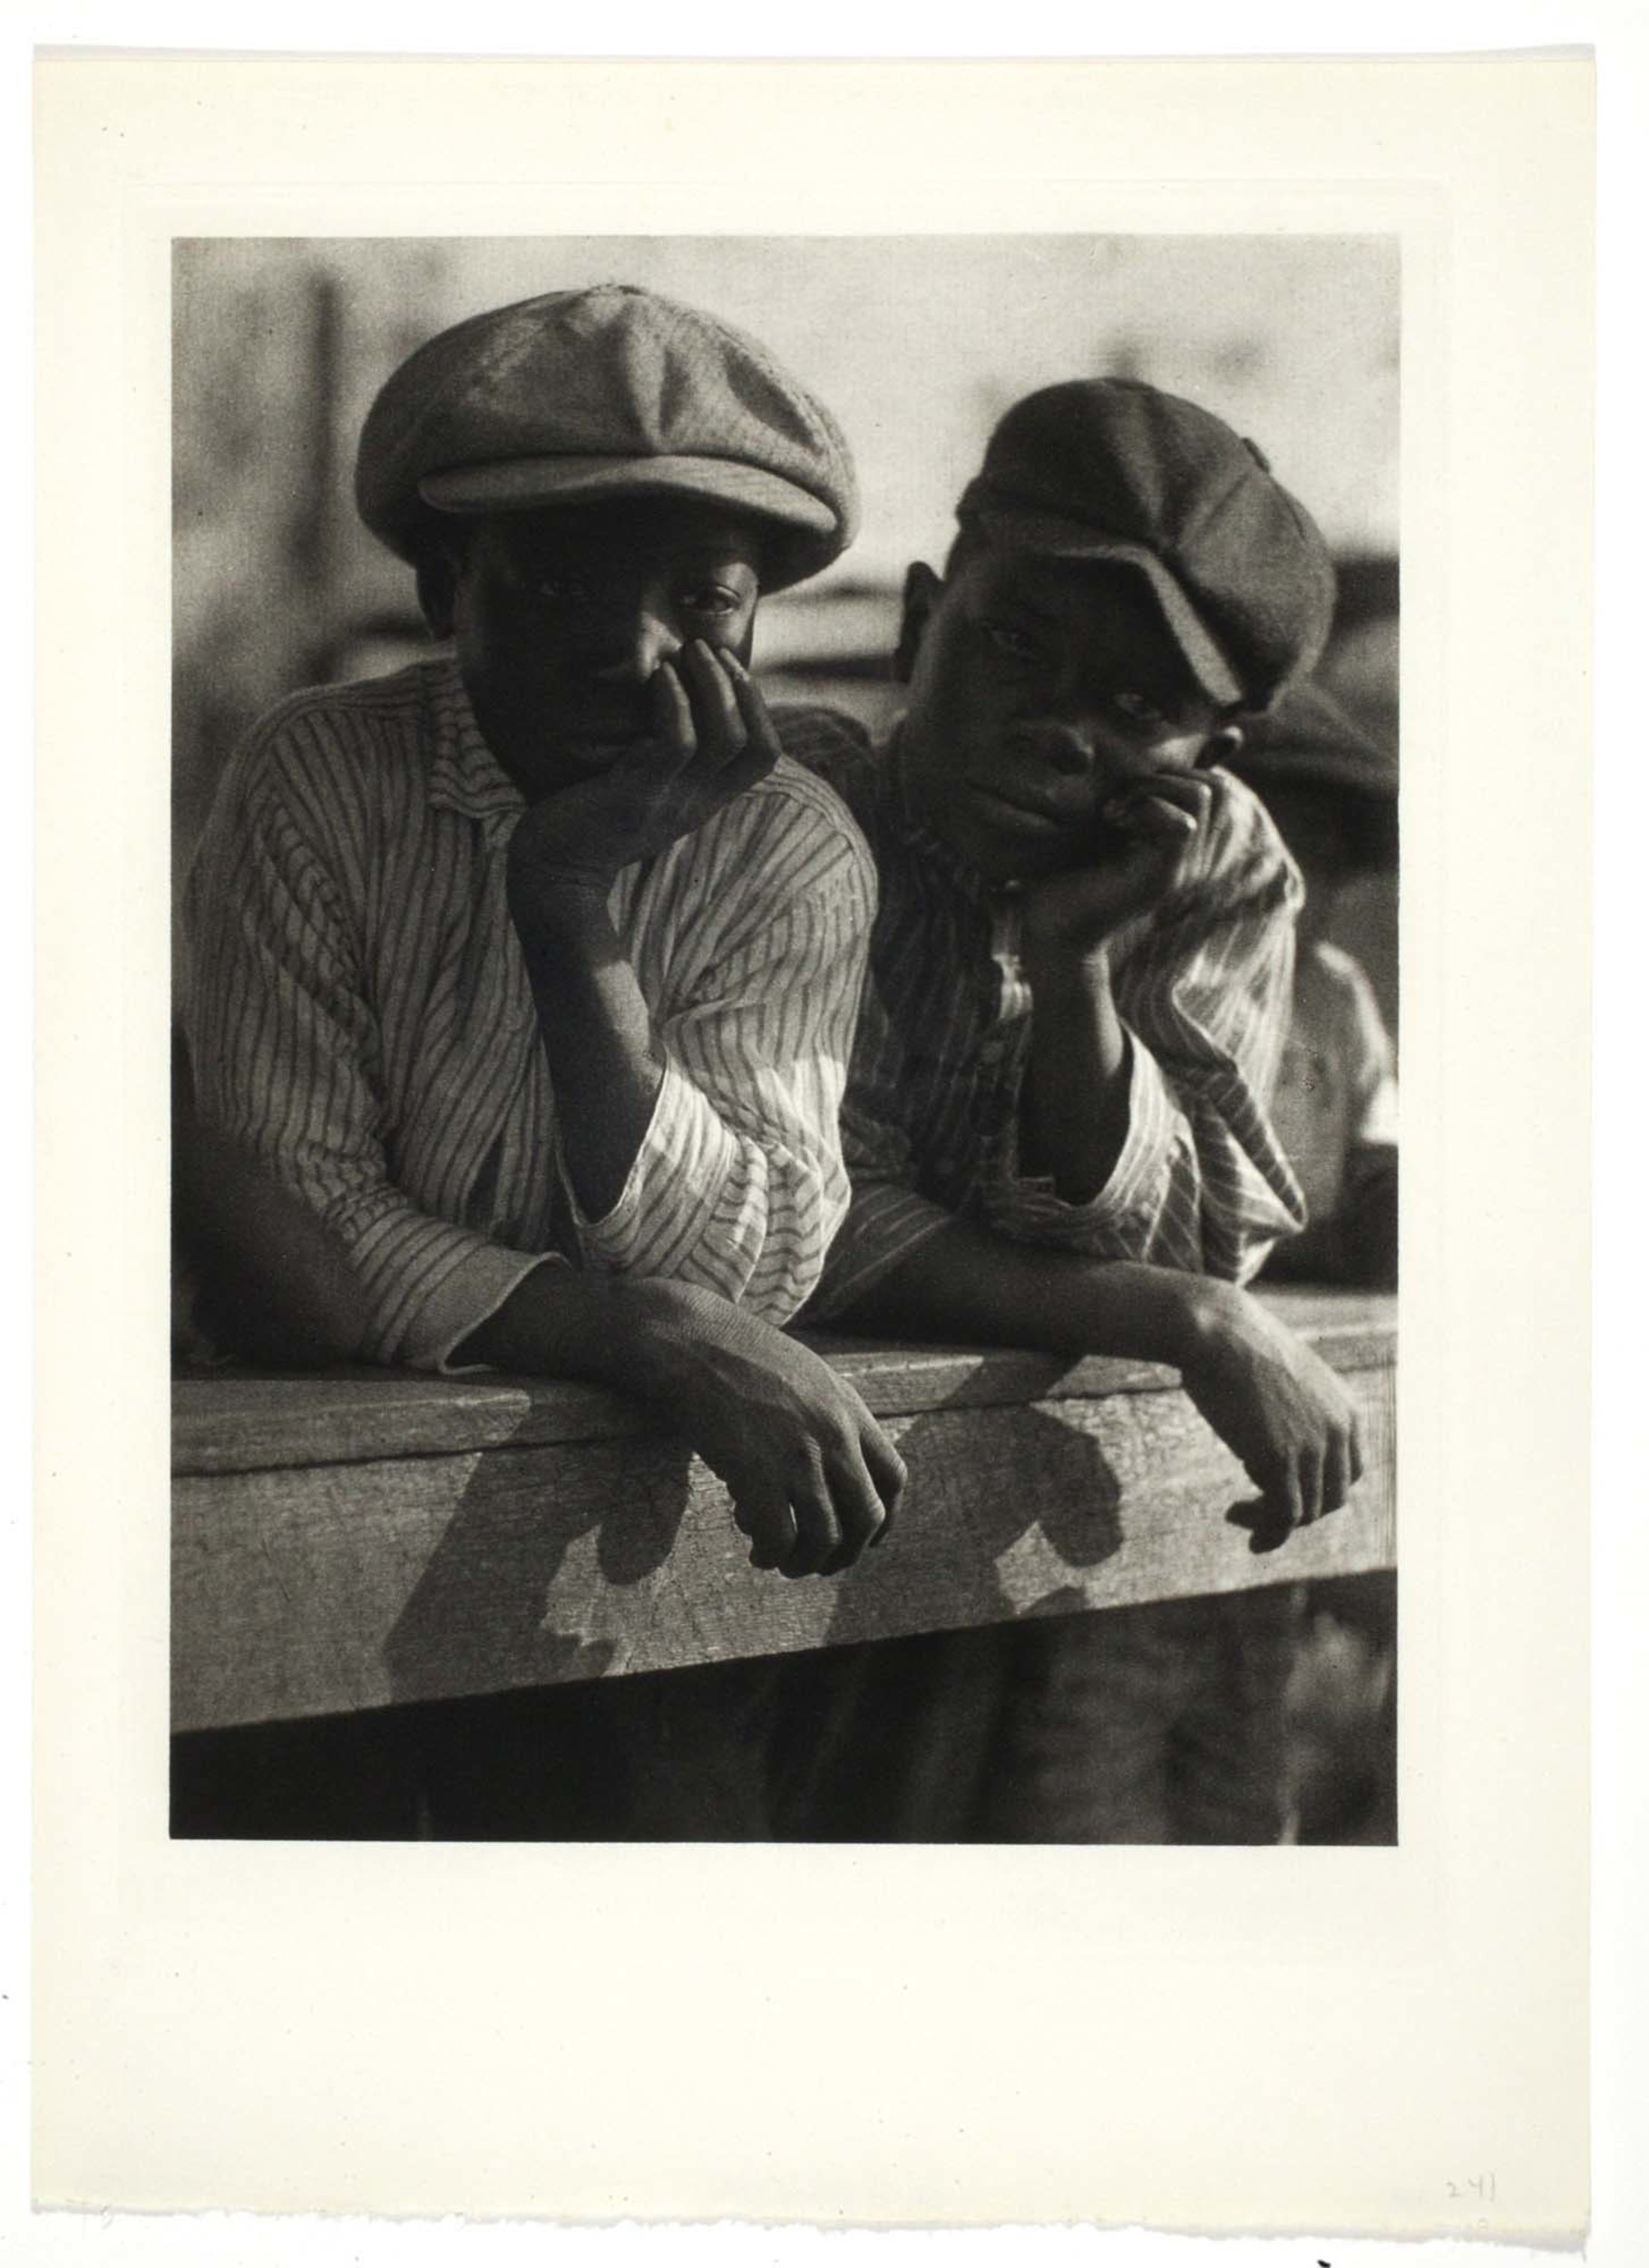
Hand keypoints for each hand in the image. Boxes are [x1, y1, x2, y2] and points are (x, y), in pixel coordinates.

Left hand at [505, 643, 779, 907]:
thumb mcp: (645, 791)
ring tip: (689, 651)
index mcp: (704, 801)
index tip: (730, 667)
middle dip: (740, 686)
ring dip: (712, 684)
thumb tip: (672, 703)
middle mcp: (697, 803)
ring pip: (724, 737)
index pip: (764, 756)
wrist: (553, 873)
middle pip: (757, 744)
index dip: (758, 706)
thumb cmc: (590, 821)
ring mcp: (670, 801)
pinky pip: (677, 743)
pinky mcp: (636, 797)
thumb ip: (666, 762)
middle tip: (708, 648)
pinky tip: (658, 676)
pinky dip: (674, 702)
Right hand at [622, 1278, 906, 1578]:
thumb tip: (836, 1466)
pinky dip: (771, 1553)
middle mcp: (833, 1436)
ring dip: (805, 1561)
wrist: (693, 1342)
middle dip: (846, 1552)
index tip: (867, 1536)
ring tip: (782, 1562)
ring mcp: (797, 1456)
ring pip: (824, 1537)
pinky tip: (757, 1551)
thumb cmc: (740, 1356)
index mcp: (849, 1410)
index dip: (886, 1518)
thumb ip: (829, 1417)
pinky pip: (779, 1537)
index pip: (894, 1478)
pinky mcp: (757, 1474)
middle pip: (867, 1516)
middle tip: (821, 1563)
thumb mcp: (807, 1376)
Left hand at [1019, 770, 1217, 967]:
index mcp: (1181, 842)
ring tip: (1114, 808)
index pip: (1215, 786)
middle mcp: (1190, 856)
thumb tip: (1150, 749)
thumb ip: (1131, 793)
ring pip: (1206, 797)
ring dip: (1155, 786)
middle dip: (1166, 774)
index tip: (1126, 788)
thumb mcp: (1103, 821)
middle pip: (1218, 786)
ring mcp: (1182, 869)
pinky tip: (1112, 820)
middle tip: (1120, 796)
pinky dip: (1147, 809)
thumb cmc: (1063, 870)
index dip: (1176, 771)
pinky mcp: (1163, 879)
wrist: (1050, 925)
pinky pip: (1183, 826)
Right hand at [1175, 1279, 1364, 1552]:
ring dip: (1271, 1522)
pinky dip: (1264, 1529)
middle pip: (1332, 1497)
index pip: (1349, 1472)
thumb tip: (1279, 1445)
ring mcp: (1313, 1446)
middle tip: (1260, 1509)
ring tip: (1237, 1514)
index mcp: (1347, 1410)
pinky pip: (1283, 1515)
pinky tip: (1232, 1515)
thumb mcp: (1287, 1380)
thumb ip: (1299, 1412)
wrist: (1218, 1330)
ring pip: (1306, 1511)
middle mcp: (1339, 1431)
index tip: (1284, 1491)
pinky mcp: (1280, 1458)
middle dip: (1298, 1509)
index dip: (1318, 1489)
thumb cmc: (1239, 1348)